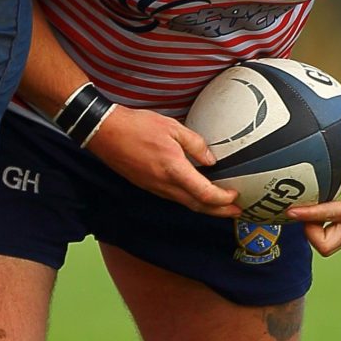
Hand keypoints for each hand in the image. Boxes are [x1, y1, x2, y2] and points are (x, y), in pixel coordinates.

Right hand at [84, 106, 239, 215]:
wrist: (105, 133)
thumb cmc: (136, 127)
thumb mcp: (172, 128)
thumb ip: (195, 144)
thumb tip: (210, 159)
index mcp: (174, 170)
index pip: (205, 194)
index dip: (223, 199)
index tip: (235, 197)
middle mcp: (165, 184)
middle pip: (197, 206)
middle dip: (219, 212)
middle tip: (235, 213)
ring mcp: (155, 188)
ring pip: (185, 204)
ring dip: (204, 208)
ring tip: (220, 206)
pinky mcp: (148, 186)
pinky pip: (173, 198)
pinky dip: (189, 201)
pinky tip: (195, 195)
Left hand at [287, 147, 340, 256]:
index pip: (330, 216)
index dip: (309, 215)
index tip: (291, 211)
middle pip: (327, 245)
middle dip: (310, 234)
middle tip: (301, 212)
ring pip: (327, 242)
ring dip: (312, 230)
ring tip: (303, 209)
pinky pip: (328, 232)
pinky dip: (316, 224)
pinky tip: (309, 207)